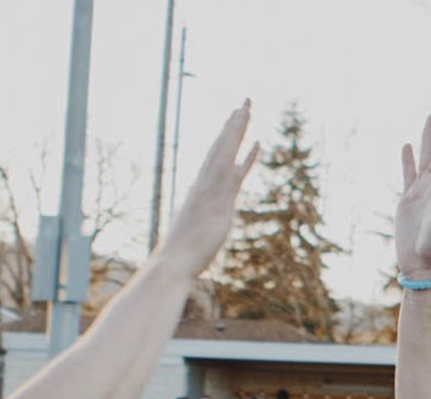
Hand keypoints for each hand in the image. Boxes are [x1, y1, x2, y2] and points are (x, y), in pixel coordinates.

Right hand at [158, 100, 259, 269]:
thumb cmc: (178, 258)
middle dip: (232, 125)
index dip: (222, 140)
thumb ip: (194, 232)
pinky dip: (246, 155)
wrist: (172, 263)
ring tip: (247, 107)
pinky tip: (257, 141)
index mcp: (197, 191)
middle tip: (243, 104)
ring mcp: (211, 190)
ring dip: (237, 128)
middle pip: (219, 147)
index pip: (211, 159)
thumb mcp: (189, 239)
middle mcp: (202, 184)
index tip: (231, 124)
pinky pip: (235, 171)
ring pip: (225, 151)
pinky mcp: (221, 201)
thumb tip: (192, 240)